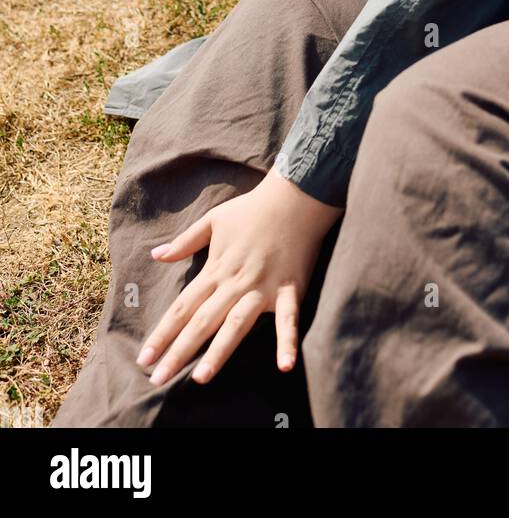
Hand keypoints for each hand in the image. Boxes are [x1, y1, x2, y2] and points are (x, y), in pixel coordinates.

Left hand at [135, 166, 342, 386]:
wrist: (294, 197)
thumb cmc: (252, 209)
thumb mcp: (213, 220)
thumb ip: (185, 241)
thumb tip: (155, 254)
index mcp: (215, 269)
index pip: (182, 307)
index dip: (162, 334)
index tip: (144, 359)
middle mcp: (235, 283)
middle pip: (202, 322)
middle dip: (179, 352)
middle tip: (158, 381)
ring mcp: (262, 287)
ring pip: (236, 324)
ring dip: (219, 351)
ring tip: (201, 377)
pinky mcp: (290, 289)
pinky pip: (289, 319)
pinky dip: (288, 341)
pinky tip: (285, 366)